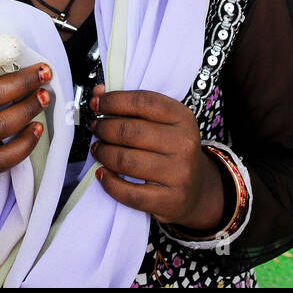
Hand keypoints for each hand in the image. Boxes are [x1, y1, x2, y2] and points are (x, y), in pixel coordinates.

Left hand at [89, 84, 225, 231]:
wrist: (196, 189)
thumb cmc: (171, 149)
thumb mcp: (162, 123)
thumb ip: (132, 106)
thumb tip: (98, 93)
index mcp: (183, 118)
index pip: (143, 102)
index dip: (114, 101)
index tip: (97, 103)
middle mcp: (184, 144)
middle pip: (131, 132)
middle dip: (105, 128)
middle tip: (96, 129)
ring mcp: (179, 173)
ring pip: (127, 161)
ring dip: (104, 153)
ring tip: (98, 149)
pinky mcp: (169, 200)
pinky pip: (129, 193)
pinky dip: (109, 183)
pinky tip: (102, 174)